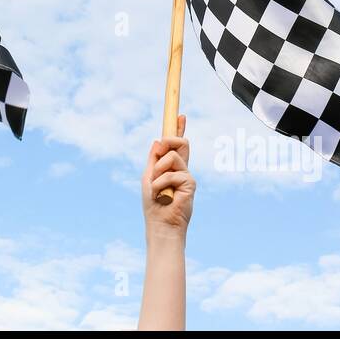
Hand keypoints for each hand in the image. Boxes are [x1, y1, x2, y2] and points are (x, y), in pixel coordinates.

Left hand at [142, 113, 194, 236]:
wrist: (160, 223)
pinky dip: (160, 184)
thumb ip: (154, 159)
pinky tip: (161, 196)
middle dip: (169, 141)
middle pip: (181, 143)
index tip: (180, 115)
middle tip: (159, 151)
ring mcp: (187, 175)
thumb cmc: (153, 203)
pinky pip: (172, 173)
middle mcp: (181, 169)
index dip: (179, 129)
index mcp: (171, 167)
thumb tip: (158, 140)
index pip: (177, 145)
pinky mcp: (190, 183)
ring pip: (172, 157)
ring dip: (158, 171)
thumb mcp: (149, 176)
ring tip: (156, 187)